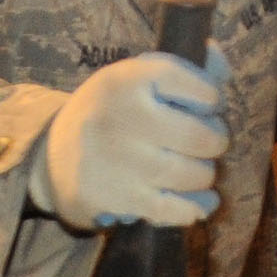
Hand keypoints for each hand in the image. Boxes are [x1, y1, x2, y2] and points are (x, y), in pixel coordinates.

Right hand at [27, 49, 227, 230]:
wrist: (53, 157)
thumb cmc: (109, 113)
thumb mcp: (132, 78)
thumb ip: (182, 67)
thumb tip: (222, 67)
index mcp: (128, 79)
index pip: (198, 87)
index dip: (212, 99)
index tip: (208, 105)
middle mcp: (123, 117)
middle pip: (201, 136)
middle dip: (215, 140)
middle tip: (208, 142)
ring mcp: (121, 162)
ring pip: (193, 175)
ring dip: (205, 175)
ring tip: (195, 169)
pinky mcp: (120, 199)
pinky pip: (175, 209)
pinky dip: (195, 208)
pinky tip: (200, 202)